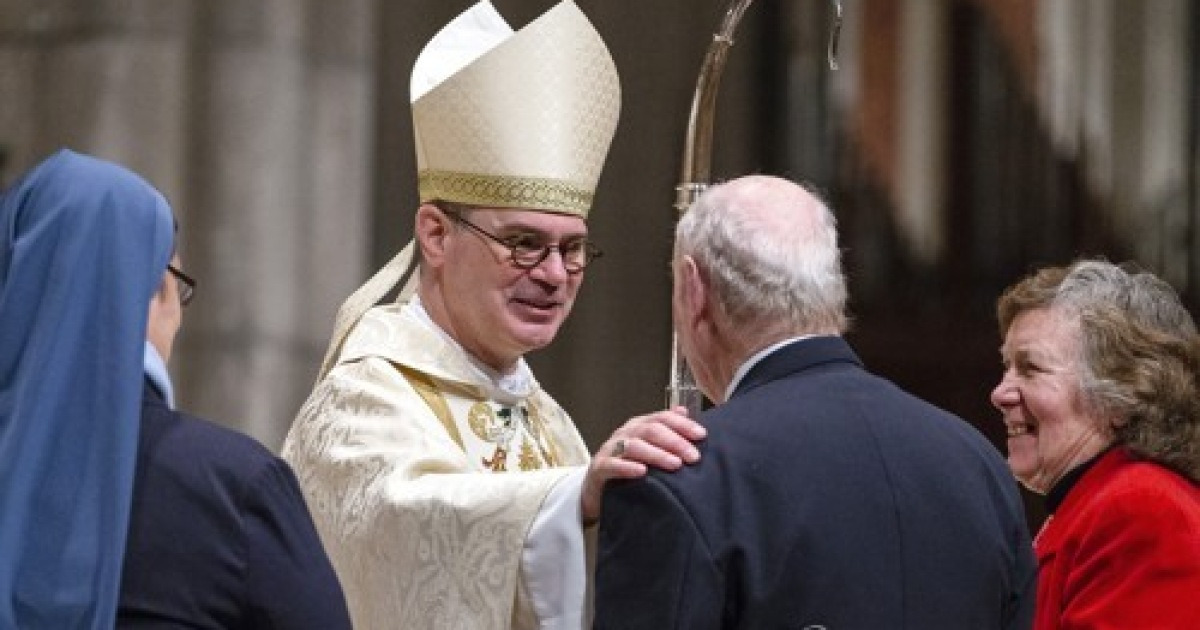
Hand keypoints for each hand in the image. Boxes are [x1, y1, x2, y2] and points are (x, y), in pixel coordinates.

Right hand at [581, 406, 705, 523]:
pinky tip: (642, 472)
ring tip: (675, 464)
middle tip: (693, 456)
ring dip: (656, 454)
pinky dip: (627, 467)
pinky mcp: (599, 467)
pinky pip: (613, 464)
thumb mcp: (648, 446)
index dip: (683, 425)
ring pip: (634, 446)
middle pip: (651, 430)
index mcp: (639, 425)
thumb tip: (684, 410)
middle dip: (674, 442)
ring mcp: (610, 449)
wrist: (597, 488)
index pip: (663, 418)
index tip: (701, 435)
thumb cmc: (627, 465)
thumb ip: (666, 429)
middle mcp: (625, 433)